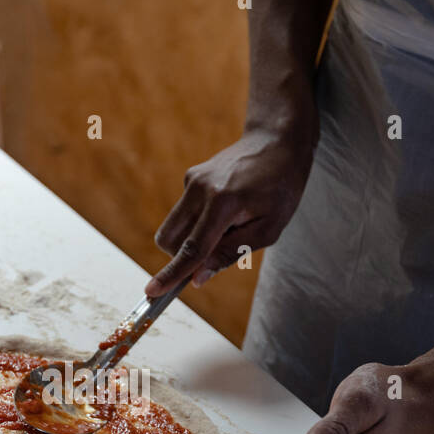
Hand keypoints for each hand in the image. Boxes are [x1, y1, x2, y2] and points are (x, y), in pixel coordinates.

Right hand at [145, 124, 315, 296]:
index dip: (172, 274)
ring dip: (192, 239)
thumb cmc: (281, 187)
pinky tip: (228, 208)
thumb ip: (231, 253)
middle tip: (215, 253)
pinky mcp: (190, 178)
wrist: (276, 141)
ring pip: (173, 228)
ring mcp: (192, 181)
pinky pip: (185, 214)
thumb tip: (197, 278)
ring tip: (229, 225)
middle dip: (181, 257)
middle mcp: (200, 189)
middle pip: (170, 240)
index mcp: (223, 203)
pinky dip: (199, 222)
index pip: (192, 248)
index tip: (152, 292)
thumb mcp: (269, 228)